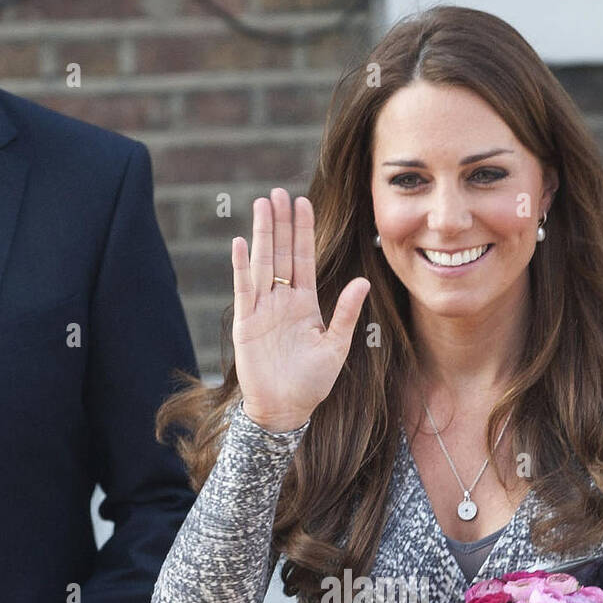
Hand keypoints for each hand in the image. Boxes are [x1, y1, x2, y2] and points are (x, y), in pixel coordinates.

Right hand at [232, 187, 369, 431]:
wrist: (285, 410)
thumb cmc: (312, 383)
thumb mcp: (335, 347)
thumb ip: (346, 314)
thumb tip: (362, 282)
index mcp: (305, 304)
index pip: (304, 259)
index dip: (303, 232)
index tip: (302, 203)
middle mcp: (282, 301)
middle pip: (281, 254)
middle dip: (281, 223)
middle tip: (279, 193)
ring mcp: (262, 310)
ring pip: (262, 264)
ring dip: (262, 235)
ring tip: (262, 205)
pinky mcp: (245, 323)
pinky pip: (243, 289)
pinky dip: (242, 267)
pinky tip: (240, 243)